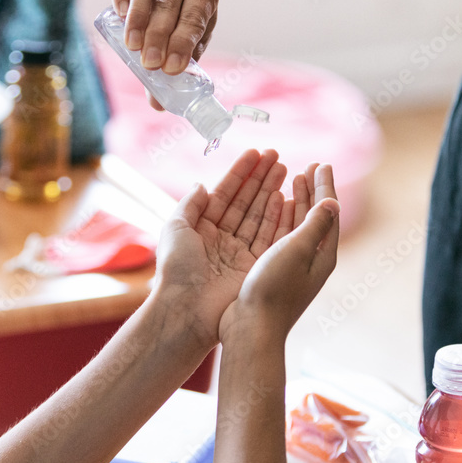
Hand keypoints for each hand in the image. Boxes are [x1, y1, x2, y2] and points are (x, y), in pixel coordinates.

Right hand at [111, 0, 218, 110]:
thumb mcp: (193, 41)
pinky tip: (119, 15)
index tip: (172, 67)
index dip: (183, 43)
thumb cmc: (187, 20)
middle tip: (151, 64)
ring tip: (133, 47)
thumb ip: (179, 69)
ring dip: (138, 19)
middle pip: (168, 4)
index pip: (194, 17)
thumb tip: (158, 104)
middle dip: (159, 36)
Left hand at [153, 149, 287, 349]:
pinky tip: (286, 197)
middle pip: (244, 202)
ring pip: (258, 216)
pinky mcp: (253, 268)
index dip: (240, 173)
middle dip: (260, 178)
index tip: (256, 153)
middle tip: (277, 155)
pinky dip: (278, 217)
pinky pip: (269, 238)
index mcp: (200, 230)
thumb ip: (189, 204)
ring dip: (271, 191)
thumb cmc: (176, 269)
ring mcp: (238, 253)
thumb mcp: (175, 229)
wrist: (187, 308)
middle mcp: (221, 240)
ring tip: (285, 169)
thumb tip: (201, 184)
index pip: (224, 194)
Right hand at [219, 163, 339, 342]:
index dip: (325, 186)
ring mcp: (294, 267)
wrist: (252, 328)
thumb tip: (333, 201)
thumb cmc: (273, 290)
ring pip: (300, 225)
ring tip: (295, 180)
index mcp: (323, 255)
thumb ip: (314, 224)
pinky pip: (284, 236)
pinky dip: (282, 217)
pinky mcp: (276, 272)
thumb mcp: (297, 251)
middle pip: (317, 216)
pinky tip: (276, 209)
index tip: (322, 163)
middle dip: (314, 190)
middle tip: (310, 166)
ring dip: (298, 201)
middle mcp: (312, 260)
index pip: (329, 212)